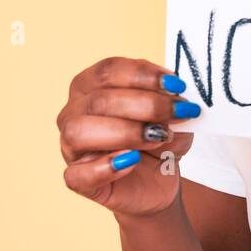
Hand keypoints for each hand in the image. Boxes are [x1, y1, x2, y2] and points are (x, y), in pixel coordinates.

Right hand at [58, 57, 198, 217]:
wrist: (161, 178)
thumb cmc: (161, 137)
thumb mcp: (173, 114)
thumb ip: (171, 101)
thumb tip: (174, 96)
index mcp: (92, 85)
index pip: (108, 71)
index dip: (143, 75)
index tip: (177, 85)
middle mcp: (75, 112)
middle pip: (99, 100)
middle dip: (146, 105)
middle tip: (180, 113)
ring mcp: (70, 147)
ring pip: (79, 132)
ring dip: (126, 133)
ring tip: (159, 137)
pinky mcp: (77, 180)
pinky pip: (77, 175)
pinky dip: (106, 168)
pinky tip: (132, 162)